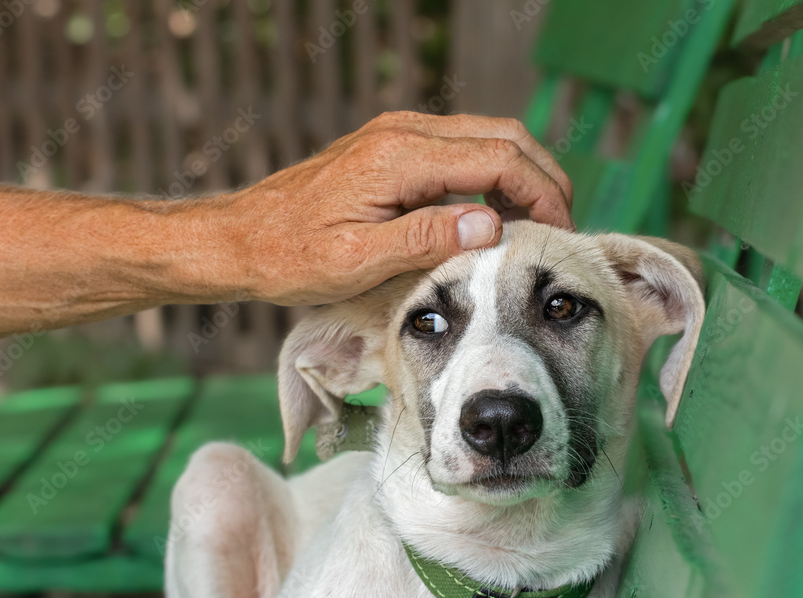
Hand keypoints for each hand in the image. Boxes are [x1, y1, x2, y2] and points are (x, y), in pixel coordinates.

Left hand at [217, 111, 573, 304]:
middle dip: (543, 177)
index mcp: (399, 157)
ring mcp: (398, 135)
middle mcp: (403, 133)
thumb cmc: (291, 256)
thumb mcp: (358, 260)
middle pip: (502, 136)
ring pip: (485, 138)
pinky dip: (492, 175)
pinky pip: (461, 149)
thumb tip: (492, 224)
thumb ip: (426, 238)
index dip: (541, 191)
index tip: (560, 230)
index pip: (498, 157)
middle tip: (561, 225)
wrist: (241, 239)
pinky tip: (494, 214)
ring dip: (520, 174)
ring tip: (536, 223)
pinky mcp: (393, 148)